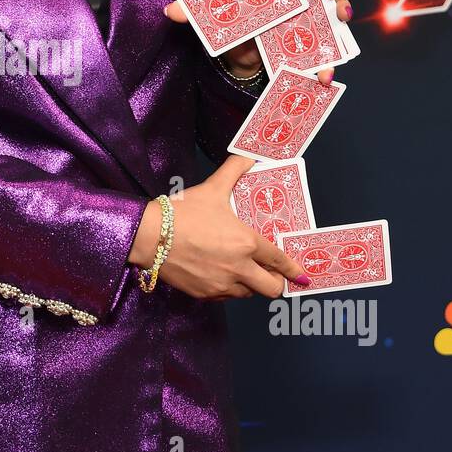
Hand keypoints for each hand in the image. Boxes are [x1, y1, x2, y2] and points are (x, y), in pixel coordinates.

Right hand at [129, 155, 310, 299]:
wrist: (149, 236)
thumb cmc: (183, 212)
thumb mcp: (212, 188)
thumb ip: (235, 170)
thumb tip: (250, 155)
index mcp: (246, 243)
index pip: (279, 261)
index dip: (293, 269)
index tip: (302, 275)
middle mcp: (238, 268)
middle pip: (271, 288)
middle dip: (277, 282)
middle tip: (273, 273)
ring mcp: (221, 285)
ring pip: (248, 293)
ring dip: (251, 285)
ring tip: (245, 271)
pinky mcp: (204, 294)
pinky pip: (226, 296)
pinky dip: (229, 288)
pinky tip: (221, 274)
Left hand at [164, 0, 352, 86]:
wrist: (242, 57)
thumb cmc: (232, 25)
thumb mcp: (214, 19)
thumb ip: (195, 13)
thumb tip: (169, 10)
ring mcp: (311, 9)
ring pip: (332, 0)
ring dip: (340, 5)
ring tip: (340, 14)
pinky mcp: (318, 35)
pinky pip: (333, 39)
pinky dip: (333, 54)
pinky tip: (329, 67)